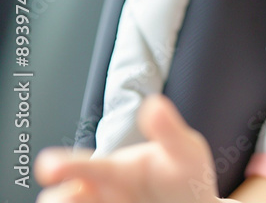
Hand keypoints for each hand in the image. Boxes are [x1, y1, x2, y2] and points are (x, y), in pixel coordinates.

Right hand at [35, 94, 221, 202]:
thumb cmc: (185, 175)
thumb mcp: (184, 151)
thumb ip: (168, 130)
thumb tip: (154, 104)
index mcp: (114, 170)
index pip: (81, 166)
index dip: (61, 165)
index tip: (50, 167)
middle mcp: (101, 193)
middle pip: (64, 196)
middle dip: (59, 197)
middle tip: (72, 196)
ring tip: (85, 202)